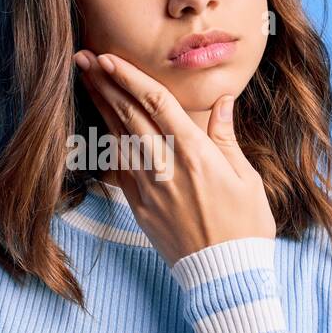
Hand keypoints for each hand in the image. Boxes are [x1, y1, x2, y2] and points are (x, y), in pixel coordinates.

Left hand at [74, 48, 275, 266]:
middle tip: (84, 57)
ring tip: (85, 80)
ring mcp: (148, 187)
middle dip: (105, 82)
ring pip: (118, 137)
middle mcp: (165, 166)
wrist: (225, 275)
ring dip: (101, 106)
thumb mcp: (247, 178)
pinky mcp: (139, 206)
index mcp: (194, 153)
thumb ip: (226, 137)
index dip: (130, 77)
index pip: (156, 103)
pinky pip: (119, 167)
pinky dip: (108, 142)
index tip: (110, 57)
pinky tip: (100, 124)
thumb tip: (223, 100)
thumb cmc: (245, 227)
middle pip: (128, 114)